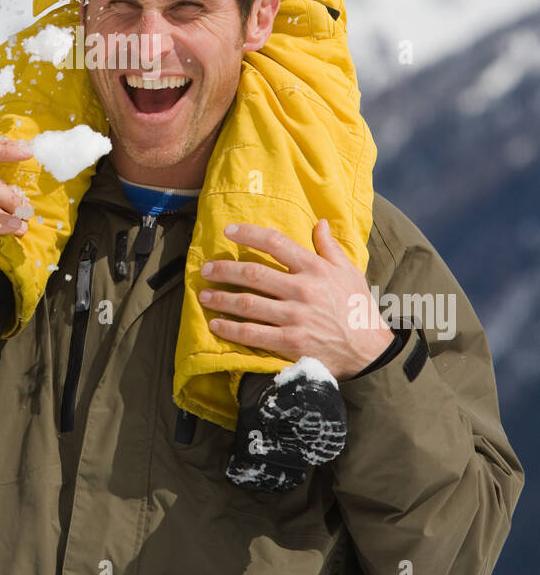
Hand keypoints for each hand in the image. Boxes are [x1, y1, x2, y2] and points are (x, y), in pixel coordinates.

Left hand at [198, 219, 393, 380]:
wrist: (370, 351)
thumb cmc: (358, 309)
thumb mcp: (349, 272)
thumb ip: (330, 247)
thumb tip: (320, 222)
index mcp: (315, 269)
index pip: (276, 243)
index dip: (249, 233)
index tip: (228, 230)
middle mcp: (303, 290)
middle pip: (254, 274)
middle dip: (225, 270)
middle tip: (206, 269)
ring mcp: (295, 317)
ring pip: (248, 304)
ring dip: (221, 299)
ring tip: (203, 296)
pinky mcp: (290, 343)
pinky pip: (253, 335)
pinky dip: (231, 329)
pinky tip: (216, 325)